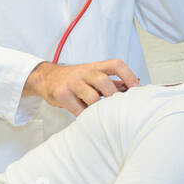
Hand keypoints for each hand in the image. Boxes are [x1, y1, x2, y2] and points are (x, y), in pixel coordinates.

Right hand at [26, 59, 140, 115]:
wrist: (46, 78)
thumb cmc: (74, 79)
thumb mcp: (92, 75)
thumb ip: (111, 81)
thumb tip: (134, 86)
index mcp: (95, 66)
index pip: (116, 65)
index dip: (128, 76)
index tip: (137, 90)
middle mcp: (84, 72)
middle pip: (104, 81)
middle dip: (113, 97)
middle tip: (118, 108)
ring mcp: (72, 83)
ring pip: (92, 97)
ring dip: (99, 108)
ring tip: (102, 115)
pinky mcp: (62, 94)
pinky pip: (78, 108)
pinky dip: (85, 116)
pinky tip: (87, 118)